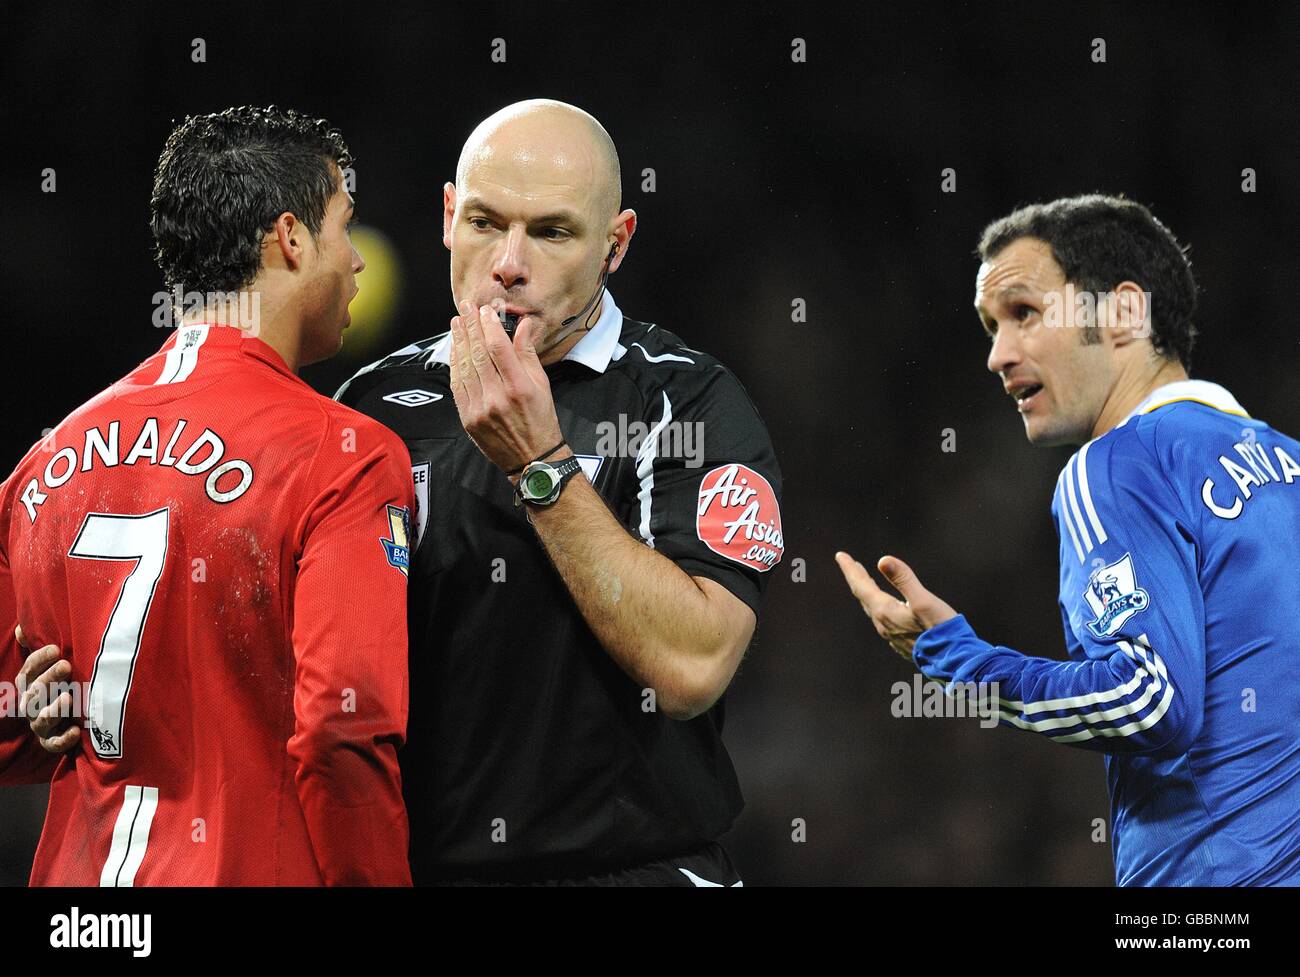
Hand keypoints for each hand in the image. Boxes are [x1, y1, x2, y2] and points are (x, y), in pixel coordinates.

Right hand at [14, 626, 81, 754]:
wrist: (70, 716)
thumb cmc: (61, 683)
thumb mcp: (49, 665)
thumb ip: (37, 647)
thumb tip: (22, 628)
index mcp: (29, 685)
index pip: (28, 671)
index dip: (39, 659)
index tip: (56, 648)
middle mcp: (30, 706)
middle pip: (34, 693)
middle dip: (49, 679)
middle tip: (67, 665)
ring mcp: (40, 724)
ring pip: (41, 719)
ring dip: (53, 709)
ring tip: (68, 698)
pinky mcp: (52, 741)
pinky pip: (53, 744)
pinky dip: (63, 739)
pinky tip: (76, 731)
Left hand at [448, 300, 564, 472]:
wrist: (531, 458)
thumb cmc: (541, 419)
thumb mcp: (542, 385)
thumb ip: (528, 353)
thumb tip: (523, 324)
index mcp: (520, 387)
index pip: (498, 347)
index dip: (489, 326)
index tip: (485, 311)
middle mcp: (497, 398)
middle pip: (478, 354)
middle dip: (470, 327)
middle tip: (465, 308)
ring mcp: (479, 409)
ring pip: (464, 367)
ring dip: (459, 342)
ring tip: (457, 323)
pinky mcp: (468, 419)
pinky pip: (457, 385)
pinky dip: (455, 364)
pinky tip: (455, 349)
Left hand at [835, 553, 958, 660]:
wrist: (954, 662)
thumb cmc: (940, 630)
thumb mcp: (923, 600)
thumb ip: (903, 579)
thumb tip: (882, 560)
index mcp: (885, 612)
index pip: (861, 586)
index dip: (850, 570)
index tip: (840, 555)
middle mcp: (884, 625)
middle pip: (864, 597)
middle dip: (857, 579)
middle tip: (851, 565)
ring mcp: (892, 636)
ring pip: (874, 609)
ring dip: (868, 593)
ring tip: (866, 582)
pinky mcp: (902, 643)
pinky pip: (884, 620)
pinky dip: (879, 605)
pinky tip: (886, 607)